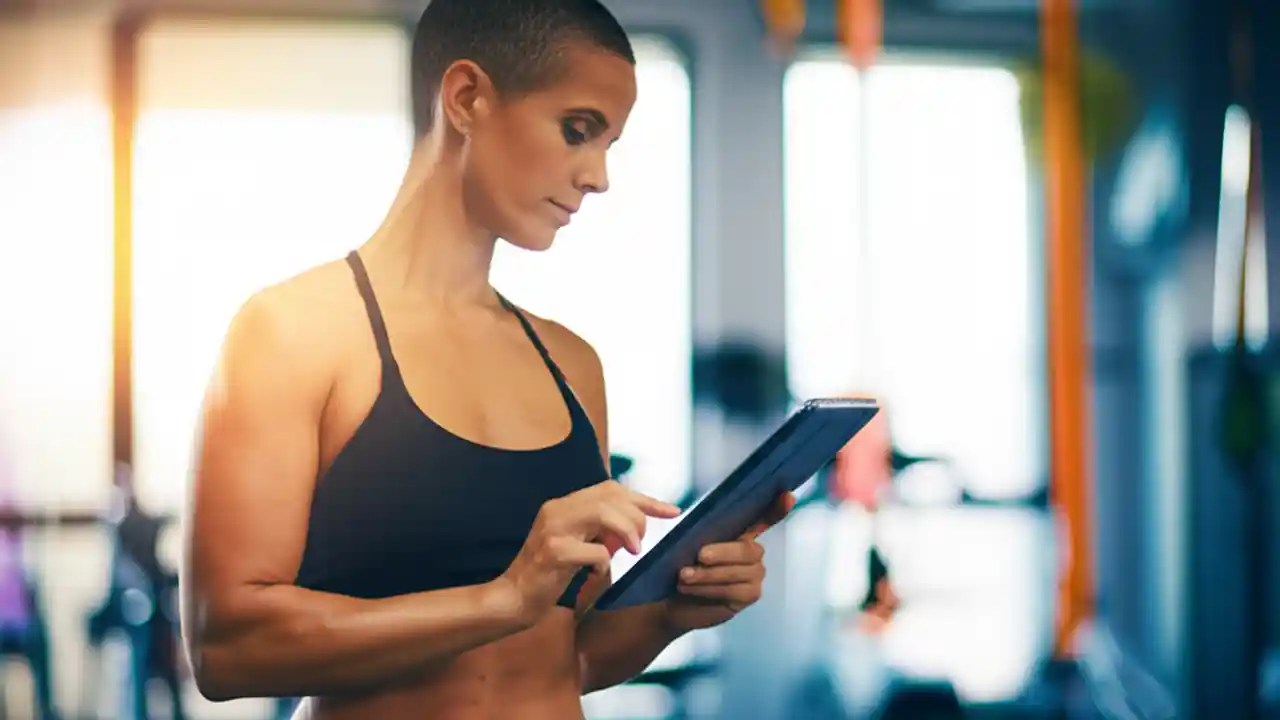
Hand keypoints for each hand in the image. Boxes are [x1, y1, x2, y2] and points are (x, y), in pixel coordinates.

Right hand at [499, 480, 680, 627]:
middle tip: (639, 543)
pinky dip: (604, 561)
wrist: (513, 600)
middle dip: (637, 516)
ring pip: (602, 511)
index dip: (645, 499)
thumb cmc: (548, 575)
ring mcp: (552, 530)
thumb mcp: (578, 545)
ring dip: (627, 531)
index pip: (610, 489)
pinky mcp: (552, 554)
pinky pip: (593, 550)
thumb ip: (602, 531)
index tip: (672, 511)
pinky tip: (598, 572)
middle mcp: (556, 510)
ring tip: (632, 551)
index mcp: (563, 505)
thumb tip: (635, 523)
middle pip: (610, 495)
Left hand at [663, 491, 795, 632]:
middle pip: (747, 549)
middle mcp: (753, 552)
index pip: (763, 518)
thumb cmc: (681, 566)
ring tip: (683, 575)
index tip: (787, 494)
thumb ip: (694, 532)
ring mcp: (755, 574)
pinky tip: (689, 588)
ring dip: (708, 574)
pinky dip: (708, 588)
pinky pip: (732, 590)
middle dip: (722, 552)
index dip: (777, 508)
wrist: (674, 600)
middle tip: (699, 556)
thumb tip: (682, 518)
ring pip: (738, 571)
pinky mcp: (749, 595)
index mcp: (741, 533)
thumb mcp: (685, 544)